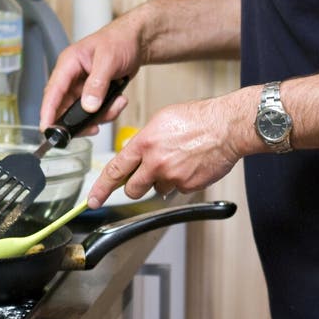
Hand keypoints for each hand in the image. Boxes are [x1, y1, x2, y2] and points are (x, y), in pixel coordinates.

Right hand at [39, 8, 147, 131]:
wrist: (137, 41)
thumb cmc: (120, 40)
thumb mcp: (109, 59)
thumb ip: (97, 83)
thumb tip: (88, 106)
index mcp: (69, 63)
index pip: (53, 90)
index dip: (48, 111)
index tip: (47, 129)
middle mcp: (72, 77)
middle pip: (65, 108)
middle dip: (81, 120)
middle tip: (94, 127)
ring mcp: (83, 87)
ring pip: (82, 114)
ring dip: (100, 115)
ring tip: (117, 103)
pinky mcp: (94, 94)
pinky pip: (95, 113)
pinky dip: (108, 112)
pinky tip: (119, 101)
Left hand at [86, 93, 244, 208]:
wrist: (225, 126)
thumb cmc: (198, 119)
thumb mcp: (162, 120)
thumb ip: (145, 139)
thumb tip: (136, 153)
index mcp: (146, 142)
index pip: (116, 169)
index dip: (101, 188)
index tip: (93, 199)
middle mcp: (156, 162)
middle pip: (133, 188)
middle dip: (136, 185)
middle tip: (147, 173)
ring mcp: (172, 176)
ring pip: (158, 188)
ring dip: (163, 180)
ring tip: (179, 160)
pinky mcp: (188, 186)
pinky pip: (178, 190)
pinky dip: (182, 181)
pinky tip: (191, 164)